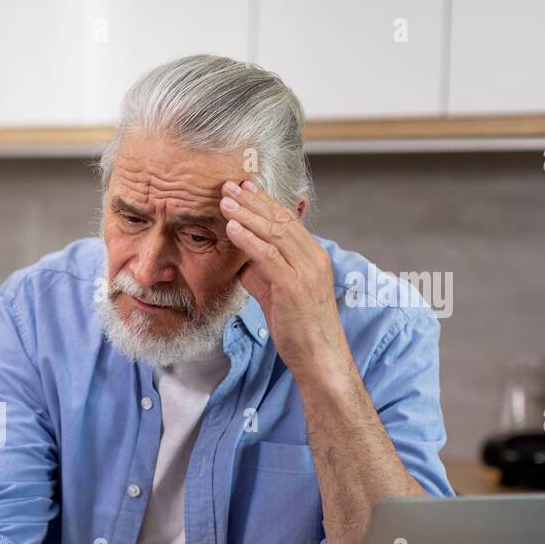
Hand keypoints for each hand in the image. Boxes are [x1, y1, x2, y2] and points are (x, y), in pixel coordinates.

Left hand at [220, 180, 350, 381]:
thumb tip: (243, 262)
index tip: (245, 189)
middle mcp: (313, 258)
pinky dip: (249, 239)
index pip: (288, 221)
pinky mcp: (294, 286)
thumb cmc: (298, 329)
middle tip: (230, 186)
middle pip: (281, 220)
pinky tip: (232, 227)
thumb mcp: (278, 295)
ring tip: (225, 201)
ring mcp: (306, 271)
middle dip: (253, 201)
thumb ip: (262, 275)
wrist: (319, 357)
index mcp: (313, 257)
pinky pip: (269, 256)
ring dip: (247, 214)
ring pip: (275, 233)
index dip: (265, 202)